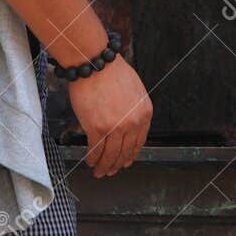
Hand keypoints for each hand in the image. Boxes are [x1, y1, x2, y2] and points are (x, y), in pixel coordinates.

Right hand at [66, 54, 152, 177]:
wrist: (96, 63)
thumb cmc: (112, 72)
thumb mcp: (135, 91)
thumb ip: (133, 110)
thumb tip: (126, 125)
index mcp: (145, 113)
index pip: (139, 142)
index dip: (131, 155)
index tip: (125, 162)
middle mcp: (132, 123)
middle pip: (125, 152)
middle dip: (117, 165)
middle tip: (110, 172)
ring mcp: (115, 128)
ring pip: (110, 155)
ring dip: (104, 166)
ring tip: (99, 172)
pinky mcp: (97, 128)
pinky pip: (95, 149)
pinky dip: (92, 158)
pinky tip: (90, 161)